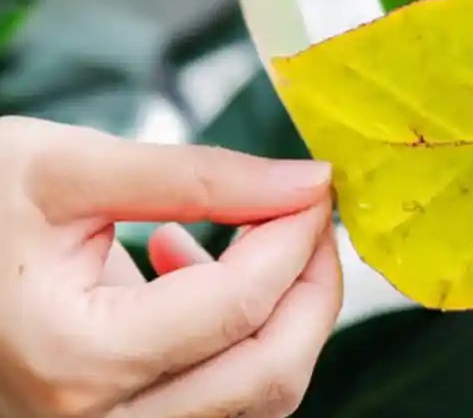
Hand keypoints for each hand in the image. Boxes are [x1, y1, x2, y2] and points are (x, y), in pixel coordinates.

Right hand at [0, 116, 340, 417]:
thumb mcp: (67, 168)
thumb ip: (198, 176)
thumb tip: (306, 183)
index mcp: (76, 358)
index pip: (238, 304)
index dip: (296, 236)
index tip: (316, 185)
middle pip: (268, 372)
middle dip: (312, 287)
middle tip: (310, 216)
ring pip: (254, 397)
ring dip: (280, 314)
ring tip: (247, 234)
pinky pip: (214, 400)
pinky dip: (235, 339)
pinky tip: (189, 266)